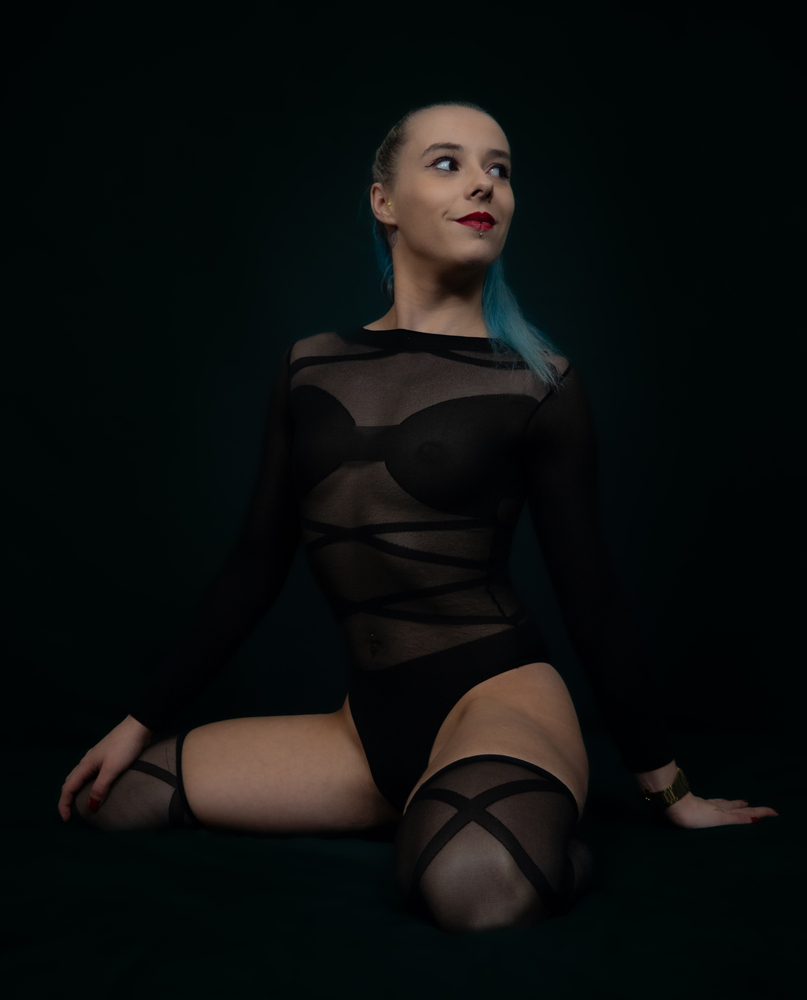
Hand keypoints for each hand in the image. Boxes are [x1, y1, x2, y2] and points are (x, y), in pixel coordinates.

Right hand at [59, 715, 153, 821]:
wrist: (139, 726)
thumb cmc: (125, 746)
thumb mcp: (112, 769)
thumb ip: (100, 788)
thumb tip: (91, 807)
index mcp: (85, 765)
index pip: (67, 788)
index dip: (64, 805)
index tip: (66, 820)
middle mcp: (87, 762)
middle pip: (71, 782)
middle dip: (68, 799)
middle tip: (72, 815)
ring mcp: (97, 759)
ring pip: (80, 777)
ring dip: (77, 791)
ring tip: (83, 805)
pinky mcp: (107, 757)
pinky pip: (91, 774)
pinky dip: (89, 785)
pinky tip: (98, 789)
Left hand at [660, 791, 778, 828]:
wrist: (673, 805)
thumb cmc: (694, 815)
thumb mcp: (718, 819)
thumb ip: (736, 818)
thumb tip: (755, 818)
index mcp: (724, 811)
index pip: (746, 811)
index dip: (760, 812)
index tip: (774, 812)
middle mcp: (718, 807)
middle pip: (737, 807)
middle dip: (749, 808)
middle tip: (758, 807)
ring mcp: (708, 805)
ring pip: (726, 804)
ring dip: (736, 805)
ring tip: (743, 803)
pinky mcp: (698, 805)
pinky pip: (716, 804)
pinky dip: (723, 804)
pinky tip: (717, 803)